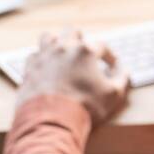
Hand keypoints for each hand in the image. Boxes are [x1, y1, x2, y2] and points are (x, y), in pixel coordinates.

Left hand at [14, 29, 128, 125]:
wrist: (51, 121)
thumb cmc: (85, 107)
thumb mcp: (113, 95)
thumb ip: (122, 78)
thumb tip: (123, 69)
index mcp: (86, 51)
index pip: (102, 46)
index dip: (109, 56)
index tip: (111, 65)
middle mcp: (64, 48)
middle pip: (73, 32)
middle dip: (80, 40)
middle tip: (84, 54)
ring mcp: (44, 56)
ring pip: (49, 37)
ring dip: (57, 43)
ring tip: (62, 55)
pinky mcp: (30, 68)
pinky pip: (34, 55)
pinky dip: (41, 60)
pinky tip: (46, 69)